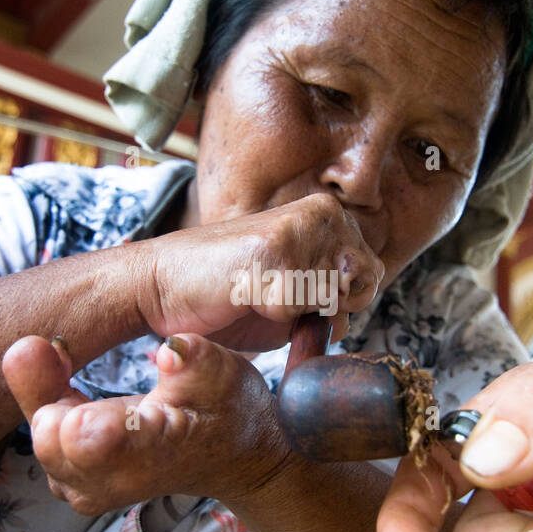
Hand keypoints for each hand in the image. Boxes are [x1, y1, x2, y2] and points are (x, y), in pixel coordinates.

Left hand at [2, 332, 288, 515]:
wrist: (231, 456)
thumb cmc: (227, 411)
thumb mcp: (227, 375)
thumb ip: (196, 360)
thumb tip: (171, 348)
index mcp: (151, 453)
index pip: (88, 442)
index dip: (61, 398)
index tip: (51, 348)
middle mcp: (113, 480)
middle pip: (49, 439)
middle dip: (45, 388)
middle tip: (56, 347)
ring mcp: (87, 486)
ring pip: (40, 437)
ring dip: (43, 393)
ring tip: (60, 356)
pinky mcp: (71, 479)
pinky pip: (41, 438)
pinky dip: (44, 401)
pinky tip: (60, 372)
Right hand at [133, 192, 383, 351]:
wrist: (161, 286)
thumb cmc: (226, 296)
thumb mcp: (294, 299)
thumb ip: (334, 299)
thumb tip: (354, 312)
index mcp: (327, 216)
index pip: (371, 274)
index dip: (337, 302)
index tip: (293, 294)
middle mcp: (320, 213)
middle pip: (362, 285)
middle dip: (323, 307)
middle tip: (276, 296)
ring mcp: (299, 227)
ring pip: (333, 299)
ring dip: (297, 314)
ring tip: (259, 294)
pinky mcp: (274, 248)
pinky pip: (300, 308)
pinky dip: (273, 318)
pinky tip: (245, 296)